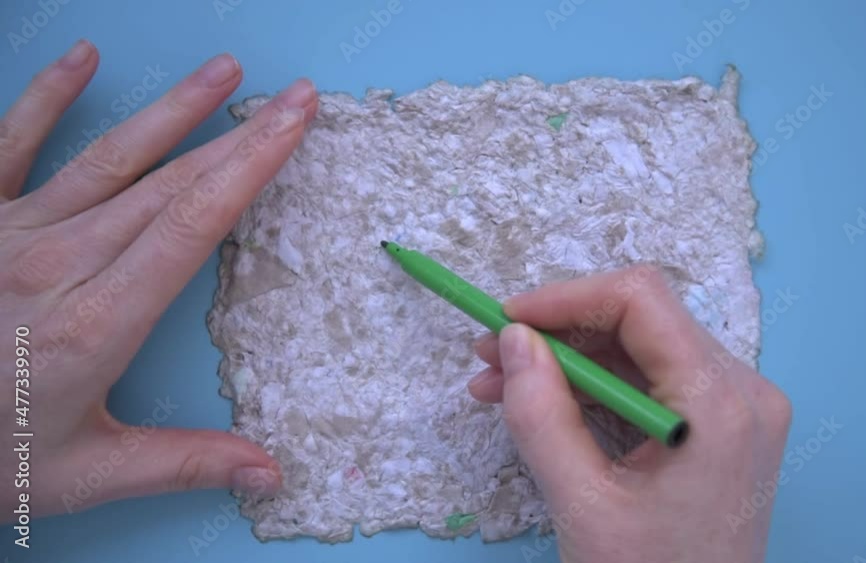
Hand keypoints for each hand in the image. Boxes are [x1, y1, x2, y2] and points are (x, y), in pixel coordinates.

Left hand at [0, 40, 317, 517]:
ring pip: (107, 159)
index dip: (248, 171)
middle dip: (239, 137)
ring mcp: (10, 233)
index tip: (291, 129)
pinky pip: (9, 145)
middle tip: (294, 97)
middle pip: (167, 187)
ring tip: (225, 72)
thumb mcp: (88, 474)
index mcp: (94, 324)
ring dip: (172, 111)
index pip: (190, 228)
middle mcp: (56, 264)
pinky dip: (45, 100)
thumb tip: (272, 474)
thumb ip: (184, 463)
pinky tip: (82, 58)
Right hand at [467, 267, 791, 562]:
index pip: (641, 301)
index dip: (565, 298)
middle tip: (490, 357)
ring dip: (569, 360)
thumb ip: (541, 416)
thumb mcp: (583, 505)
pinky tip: (543, 402)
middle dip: (559, 333)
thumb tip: (512, 339)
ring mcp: (736, 410)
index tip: (505, 321)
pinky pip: (651, 383)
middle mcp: (742, 393)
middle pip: (640, 322)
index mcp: (720, 404)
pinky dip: (595, 388)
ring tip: (500, 386)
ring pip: (641, 350)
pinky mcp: (720, 429)